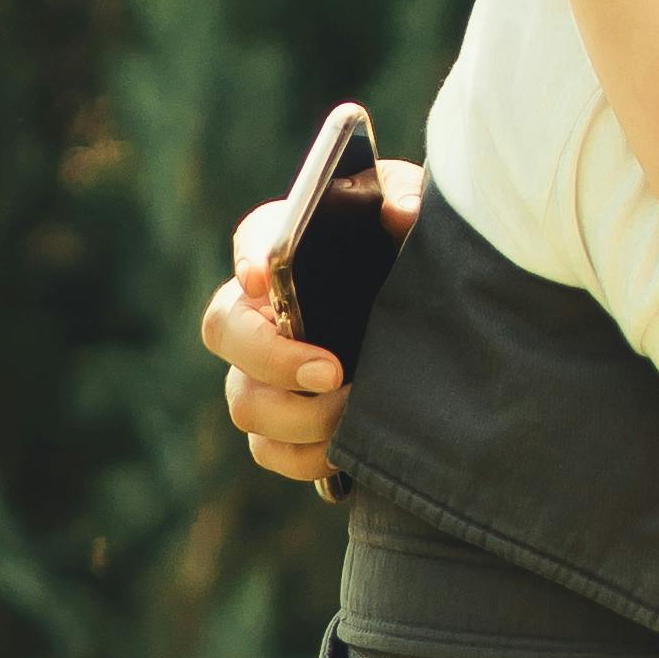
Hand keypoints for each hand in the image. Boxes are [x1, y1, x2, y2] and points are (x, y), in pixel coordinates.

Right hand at [201, 165, 418, 484]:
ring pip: (244, 403)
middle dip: (274, 358)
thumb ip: (407, 199)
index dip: (251, 257)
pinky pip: (270, 452)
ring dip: (297, 416)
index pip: (253, 239)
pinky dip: (304, 458)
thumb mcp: (413, 216)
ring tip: (352, 411)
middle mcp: (257, 315)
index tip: (265, 277)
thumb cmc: (406, 260)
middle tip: (331, 370)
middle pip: (226, 331)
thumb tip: (401, 216)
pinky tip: (345, 450)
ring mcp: (260, 375)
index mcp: (285, 254)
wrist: (432, 328)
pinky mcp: (281, 427)